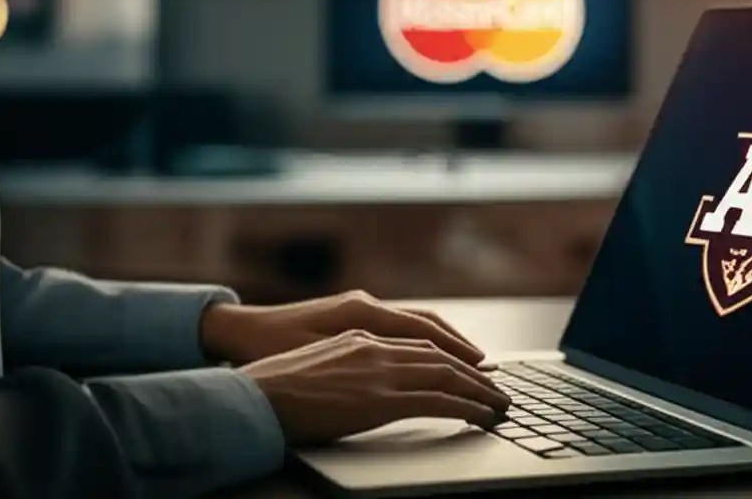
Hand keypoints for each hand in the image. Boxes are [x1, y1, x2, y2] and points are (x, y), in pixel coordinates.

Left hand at [200, 290, 484, 365]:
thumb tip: (404, 362)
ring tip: (471, 361)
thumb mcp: (317, 354)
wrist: (237, 331)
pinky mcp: (352, 318)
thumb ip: (361, 354)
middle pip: (425, 324)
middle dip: (459, 346)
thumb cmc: (271, 348)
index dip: (453, 349)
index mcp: (361, 311)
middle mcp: (366, 305)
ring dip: (445, 341)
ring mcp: (360, 310)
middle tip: (487, 367)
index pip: (421, 329)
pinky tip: (432, 355)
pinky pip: (399, 327)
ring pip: (415, 323)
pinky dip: (423, 340)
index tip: (480, 366)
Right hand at [242, 329, 509, 443]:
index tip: (471, 365)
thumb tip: (358, 379)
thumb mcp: (316, 361)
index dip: (450, 352)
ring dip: (477, 390)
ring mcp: (379, 370)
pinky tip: (481, 417)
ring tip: (499, 403)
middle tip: (496, 385)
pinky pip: (436, 400)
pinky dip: (465, 407)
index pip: (419, 340)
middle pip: (439, 355)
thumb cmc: (273, 384)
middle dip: (472, 371)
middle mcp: (375, 345)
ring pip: (445, 374)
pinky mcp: (380, 399)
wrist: (253, 394)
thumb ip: (346, 362)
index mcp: (360, 334)